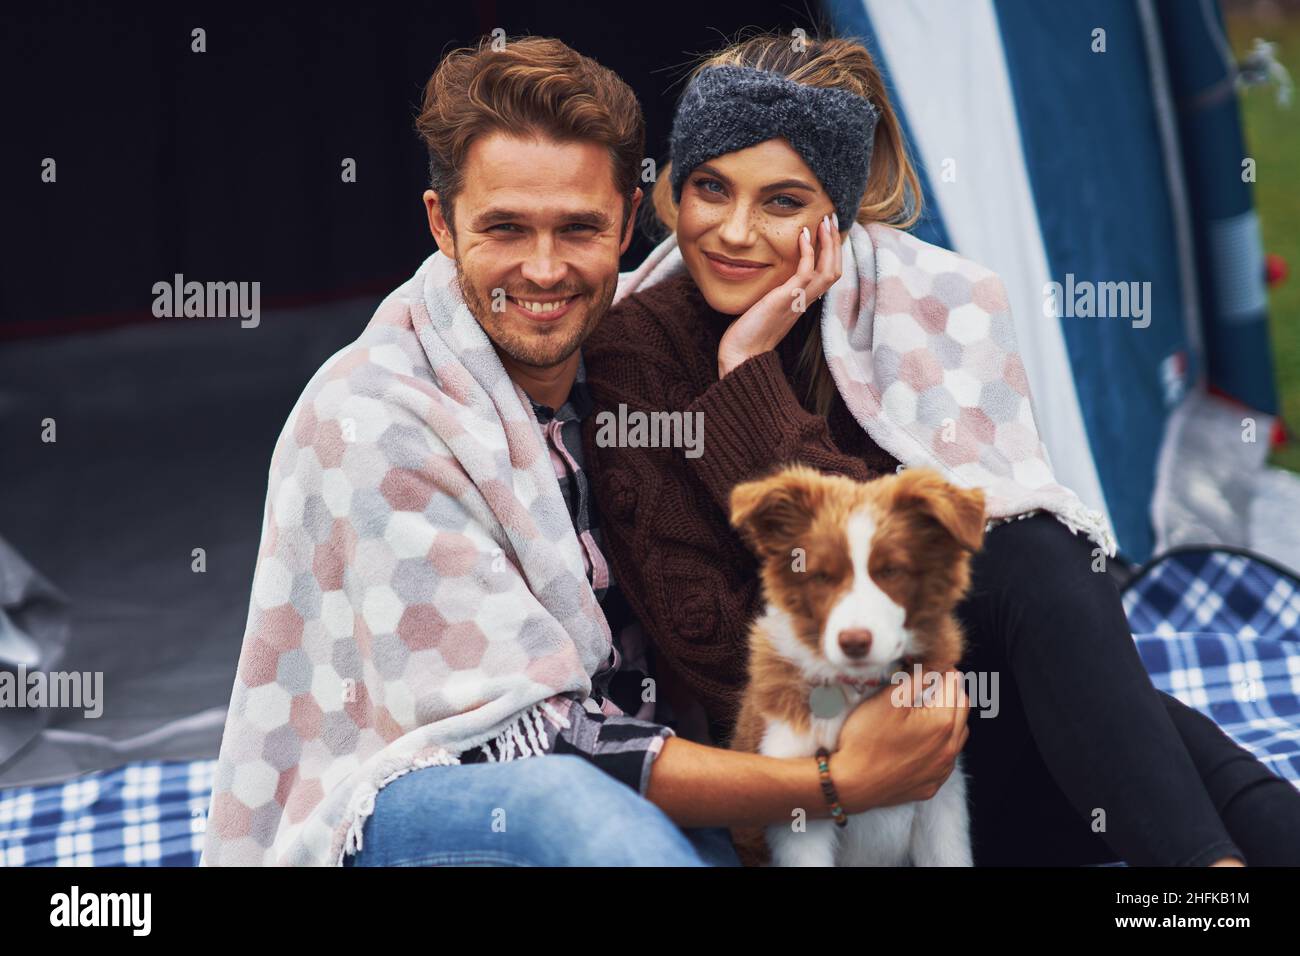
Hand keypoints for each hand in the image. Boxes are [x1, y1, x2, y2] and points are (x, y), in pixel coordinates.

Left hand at [716, 212, 842, 378]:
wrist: (741, 357)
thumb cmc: (747, 336)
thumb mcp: (763, 308)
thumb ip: (771, 294)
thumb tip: (764, 281)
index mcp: (802, 304)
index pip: (827, 275)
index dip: (831, 253)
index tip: (827, 231)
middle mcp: (805, 302)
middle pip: (835, 270)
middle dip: (836, 242)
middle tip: (832, 218)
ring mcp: (798, 301)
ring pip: (829, 270)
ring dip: (829, 243)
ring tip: (825, 220)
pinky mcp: (786, 299)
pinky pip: (807, 272)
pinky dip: (808, 251)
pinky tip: (803, 234)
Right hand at [830, 669, 969, 813]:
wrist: (850, 784)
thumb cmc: (866, 740)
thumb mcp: (889, 699)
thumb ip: (917, 679)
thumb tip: (934, 667)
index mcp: (943, 723)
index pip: (954, 686)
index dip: (942, 670)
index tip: (931, 663)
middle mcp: (949, 748)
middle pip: (962, 708)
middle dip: (950, 691)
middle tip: (932, 680)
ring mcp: (941, 770)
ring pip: (958, 735)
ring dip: (949, 717)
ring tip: (929, 707)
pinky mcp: (931, 785)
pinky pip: (946, 759)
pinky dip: (941, 744)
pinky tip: (923, 739)